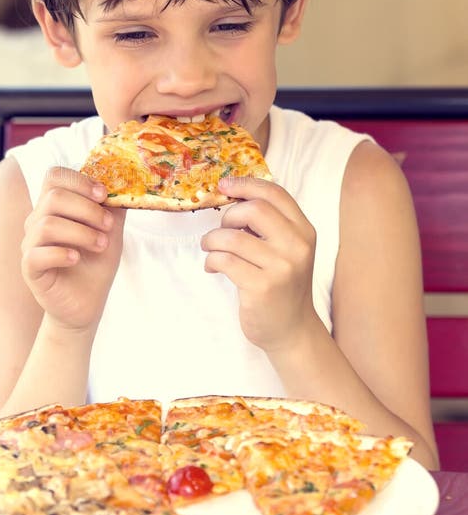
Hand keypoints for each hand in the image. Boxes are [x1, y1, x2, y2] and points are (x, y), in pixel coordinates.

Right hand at [21, 167, 124, 330]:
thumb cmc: (96, 263)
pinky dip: (62, 253)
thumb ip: (114, 205)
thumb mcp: (111, 230)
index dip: (79, 180)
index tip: (104, 195)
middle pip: (54, 197)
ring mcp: (31, 244)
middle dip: (87, 209)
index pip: (54, 176)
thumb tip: (125, 180)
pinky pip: (37, 254)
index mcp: (55, 206)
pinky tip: (77, 259)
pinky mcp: (30, 268)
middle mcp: (38, 220)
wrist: (88, 302)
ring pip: (47, 224)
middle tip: (108, 225)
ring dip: (81, 232)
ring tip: (101, 245)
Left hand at [200, 177, 316, 349]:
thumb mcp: (287, 249)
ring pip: (232, 237)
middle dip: (228, 216)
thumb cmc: (283, 285)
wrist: (292, 330)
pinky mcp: (262, 288)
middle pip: (253, 210)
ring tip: (210, 249)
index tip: (224, 185)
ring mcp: (281, 268)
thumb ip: (270, 224)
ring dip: (212, 240)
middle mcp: (297, 247)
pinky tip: (213, 267)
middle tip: (222, 230)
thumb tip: (234, 194)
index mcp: (304, 231)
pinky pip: (224, 261)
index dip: (246, 184)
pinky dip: (211, 261)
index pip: (275, 194)